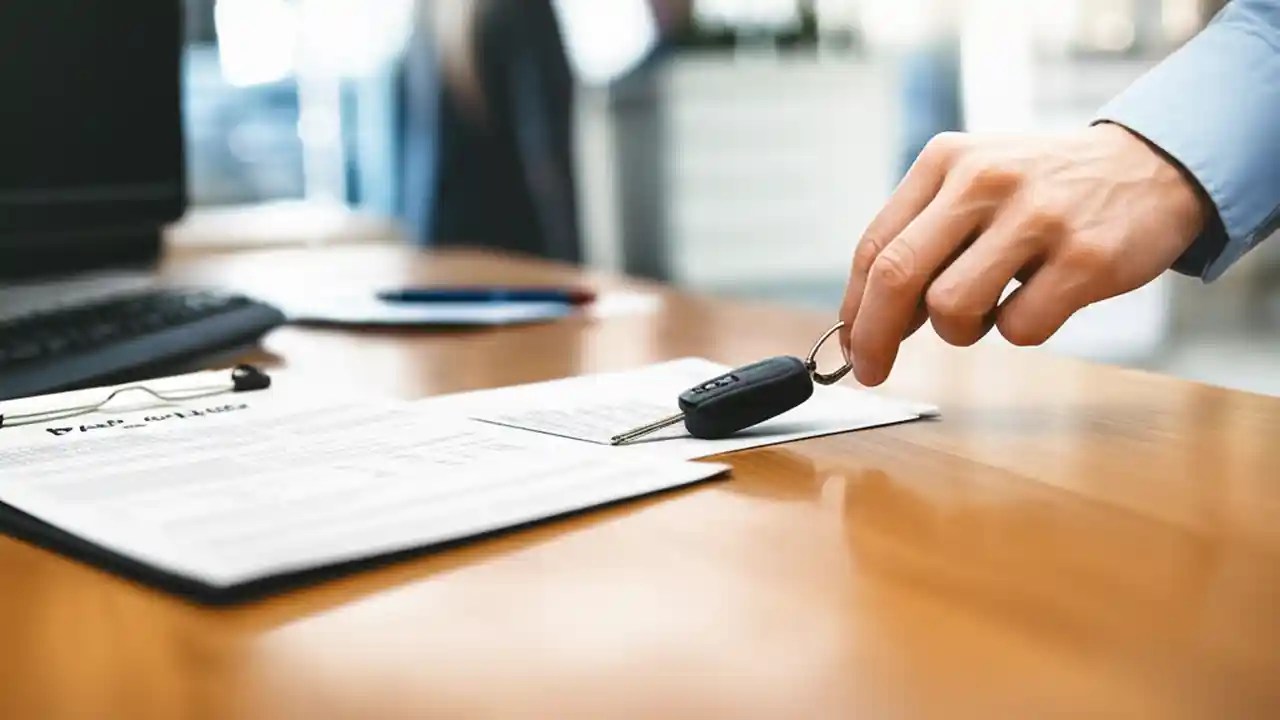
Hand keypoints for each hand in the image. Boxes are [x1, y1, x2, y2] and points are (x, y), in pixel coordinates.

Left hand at [838, 123, 1207, 385]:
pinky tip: (1040, 299)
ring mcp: (1037, 216)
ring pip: (952, 308)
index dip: (854, 309)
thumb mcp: (973, 184)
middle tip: (872, 370)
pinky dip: (1020, 329)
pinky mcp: (1085, 256)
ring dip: (960, 331)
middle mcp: (985, 179)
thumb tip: (865, 322)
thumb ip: (920, 240)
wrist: (1149, 167)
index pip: (875, 247)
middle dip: (874, 337)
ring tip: (990, 308)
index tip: (850, 348)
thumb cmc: (1042, 191)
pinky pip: (1019, 327)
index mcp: (946, 161)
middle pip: (898, 277)